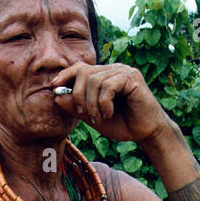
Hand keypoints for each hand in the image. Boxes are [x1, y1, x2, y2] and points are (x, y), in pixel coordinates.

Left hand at [51, 62, 169, 145]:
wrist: (146, 132)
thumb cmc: (122, 124)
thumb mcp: (93, 117)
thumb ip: (76, 107)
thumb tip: (56, 96)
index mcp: (103, 75)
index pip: (79, 68)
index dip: (65, 76)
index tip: (53, 88)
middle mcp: (112, 69)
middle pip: (83, 72)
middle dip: (78, 95)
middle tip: (84, 114)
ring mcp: (123, 71)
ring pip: (94, 80)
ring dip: (92, 103)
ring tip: (99, 117)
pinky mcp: (132, 77)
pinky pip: (108, 86)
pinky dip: (104, 103)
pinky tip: (109, 113)